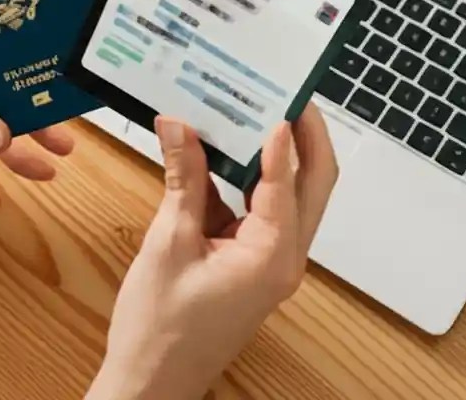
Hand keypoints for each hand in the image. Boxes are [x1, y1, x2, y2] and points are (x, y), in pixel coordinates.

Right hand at [88, 107, 339, 399]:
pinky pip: (263, 213)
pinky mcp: (256, 264)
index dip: (283, 138)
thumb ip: (182, 181)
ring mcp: (274, 262)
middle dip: (307, 138)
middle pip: (313, 185)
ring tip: (260, 112)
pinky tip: (222, 154)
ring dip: (280, 158)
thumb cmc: (159, 327)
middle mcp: (285, 258)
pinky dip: (250, 183)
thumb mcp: (168, 243)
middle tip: (291, 94)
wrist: (152, 384)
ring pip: (292, 197)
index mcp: (272, 256)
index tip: (278, 97)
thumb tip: (178, 125)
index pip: (287, 182)